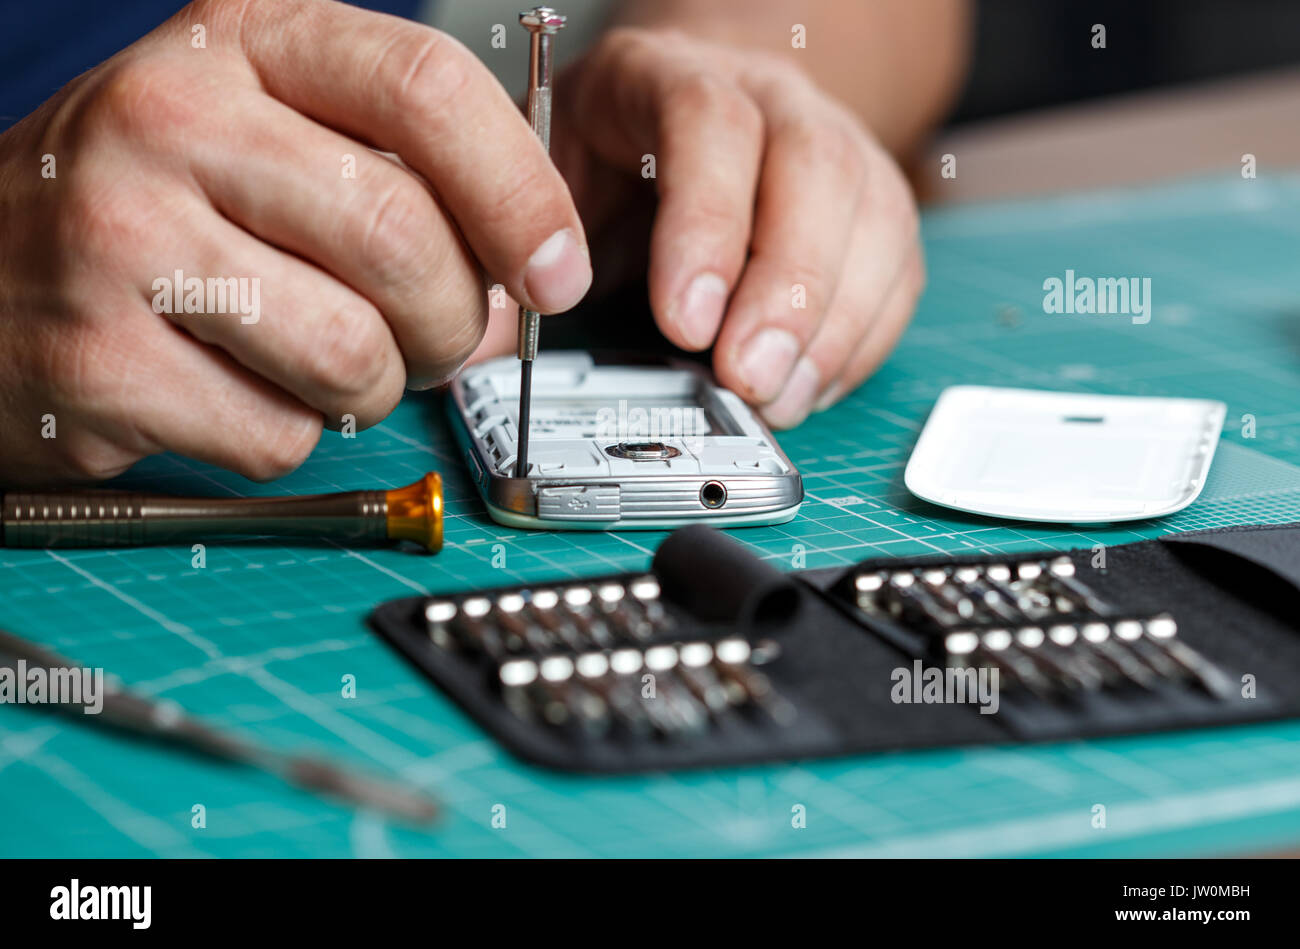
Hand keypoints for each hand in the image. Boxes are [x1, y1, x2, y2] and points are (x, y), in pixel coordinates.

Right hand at [0, 0, 591, 485]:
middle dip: (452, 323)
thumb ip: (403, 172)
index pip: (425, 88)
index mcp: (243, 40)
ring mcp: (120, 236)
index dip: (521, 192)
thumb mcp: (273, 134)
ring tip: (327, 364)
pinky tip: (237, 392)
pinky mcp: (96, 358)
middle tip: (434, 339)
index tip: (557, 269)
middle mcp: (171, 116)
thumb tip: (534, 270)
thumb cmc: (160, 205)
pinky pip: (278, 436)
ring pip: (351, 351)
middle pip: (401, 238)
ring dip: (374, 389)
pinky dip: (290, 438)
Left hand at [475, 27, 923, 428]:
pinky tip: (811, 384)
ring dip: (832, 326)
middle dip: (787, 290)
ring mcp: (834, 144)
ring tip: (778, 398)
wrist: (689, 113)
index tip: (686, 323)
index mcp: (671, 75)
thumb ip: (529, 239)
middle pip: (814, 170)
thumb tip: (501, 339)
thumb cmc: (608, 159)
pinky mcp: (873, 204)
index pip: (710, 124)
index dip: (706, 225)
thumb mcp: (548, 177)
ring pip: (872, 218)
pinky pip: (897, 268)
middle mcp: (770, 98)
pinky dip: (861, 338)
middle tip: (747, 380)